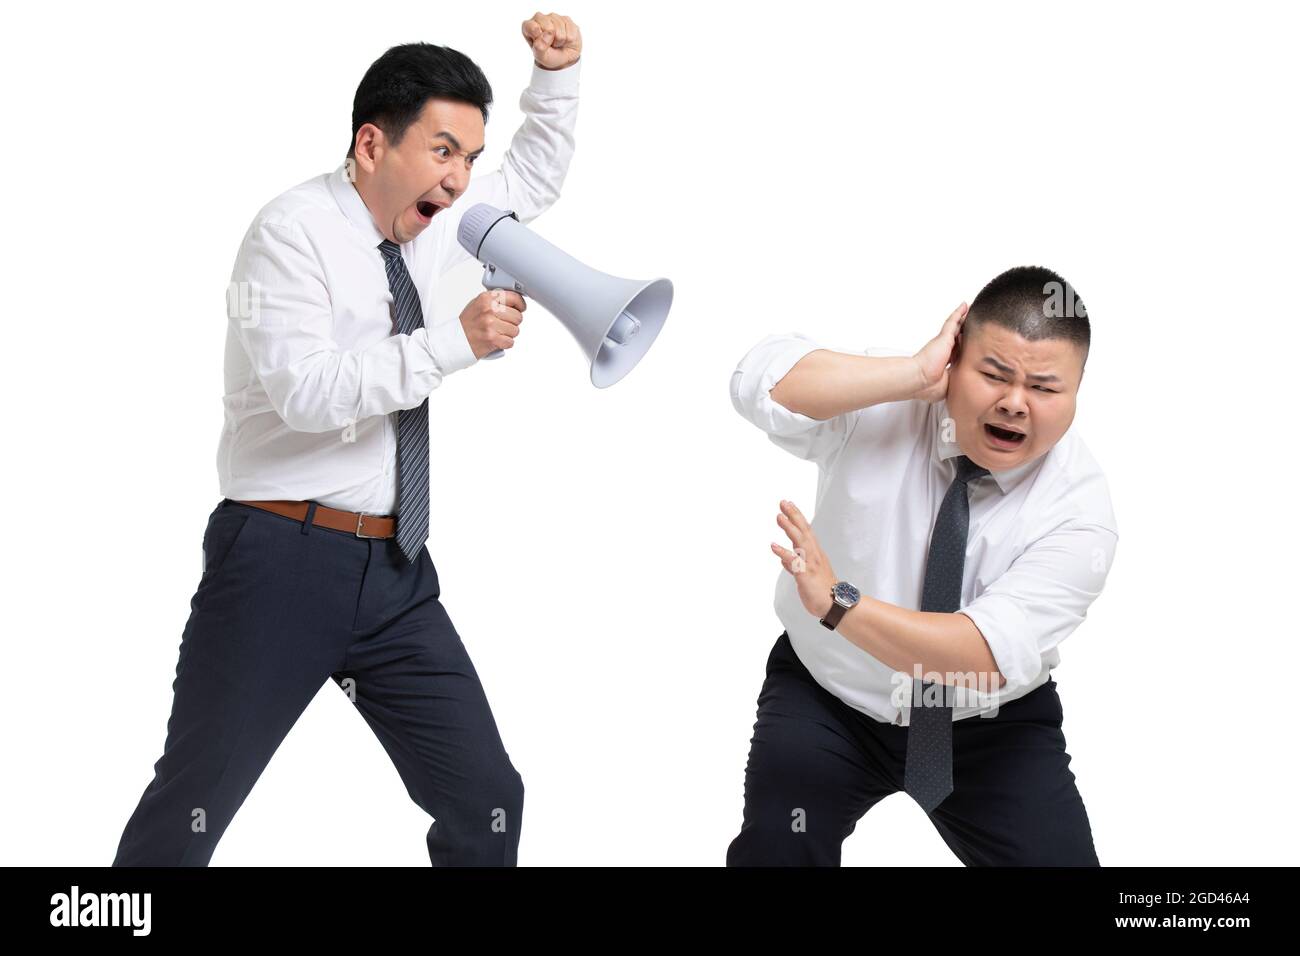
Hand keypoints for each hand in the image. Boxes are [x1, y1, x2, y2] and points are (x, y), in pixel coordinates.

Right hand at [460, 289, 525, 358]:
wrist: (455, 340)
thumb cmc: (467, 324)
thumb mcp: (478, 304)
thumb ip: (494, 300)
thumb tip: (514, 300)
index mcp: (486, 298)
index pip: (514, 297)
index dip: (520, 304)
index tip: (521, 308)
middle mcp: (489, 310)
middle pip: (518, 316)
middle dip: (513, 323)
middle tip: (503, 325)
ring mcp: (490, 324)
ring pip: (516, 330)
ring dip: (509, 334)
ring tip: (498, 333)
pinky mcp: (492, 339)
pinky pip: (510, 342)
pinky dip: (505, 343)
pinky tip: (497, 340)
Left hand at [522, 12, 581, 69]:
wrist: (563, 58)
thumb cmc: (549, 55)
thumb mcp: (541, 57)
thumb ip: (540, 47)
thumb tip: (549, 33)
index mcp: (528, 26)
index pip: (532, 27)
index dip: (539, 37)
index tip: (541, 44)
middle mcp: (539, 18)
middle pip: (548, 27)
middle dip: (551, 40)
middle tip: (550, 44)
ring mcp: (553, 17)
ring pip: (560, 29)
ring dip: (560, 40)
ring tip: (557, 42)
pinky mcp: (566, 19)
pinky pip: (570, 30)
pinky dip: (569, 39)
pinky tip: (565, 39)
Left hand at [770, 500, 836, 618]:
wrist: (835, 605)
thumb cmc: (822, 589)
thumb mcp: (806, 574)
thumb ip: (795, 565)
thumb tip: (785, 561)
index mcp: (814, 553)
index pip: (806, 531)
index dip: (797, 517)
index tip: (788, 504)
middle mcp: (814, 555)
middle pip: (804, 531)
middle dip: (794, 516)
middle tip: (783, 502)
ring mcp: (810, 564)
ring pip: (800, 542)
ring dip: (790, 528)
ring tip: (779, 516)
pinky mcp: (806, 575)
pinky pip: (794, 562)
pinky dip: (783, 553)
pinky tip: (773, 546)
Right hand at [911, 302, 967, 402]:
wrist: (922, 380)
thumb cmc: (931, 385)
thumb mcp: (950, 384)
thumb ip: (958, 380)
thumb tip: (968, 385)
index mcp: (945, 363)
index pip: (958, 353)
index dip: (964, 348)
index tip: (972, 345)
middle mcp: (944, 352)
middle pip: (958, 338)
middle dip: (965, 331)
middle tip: (973, 324)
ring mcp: (943, 343)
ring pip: (957, 327)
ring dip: (963, 319)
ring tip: (970, 310)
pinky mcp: (944, 337)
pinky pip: (953, 321)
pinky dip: (958, 313)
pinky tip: (965, 305)